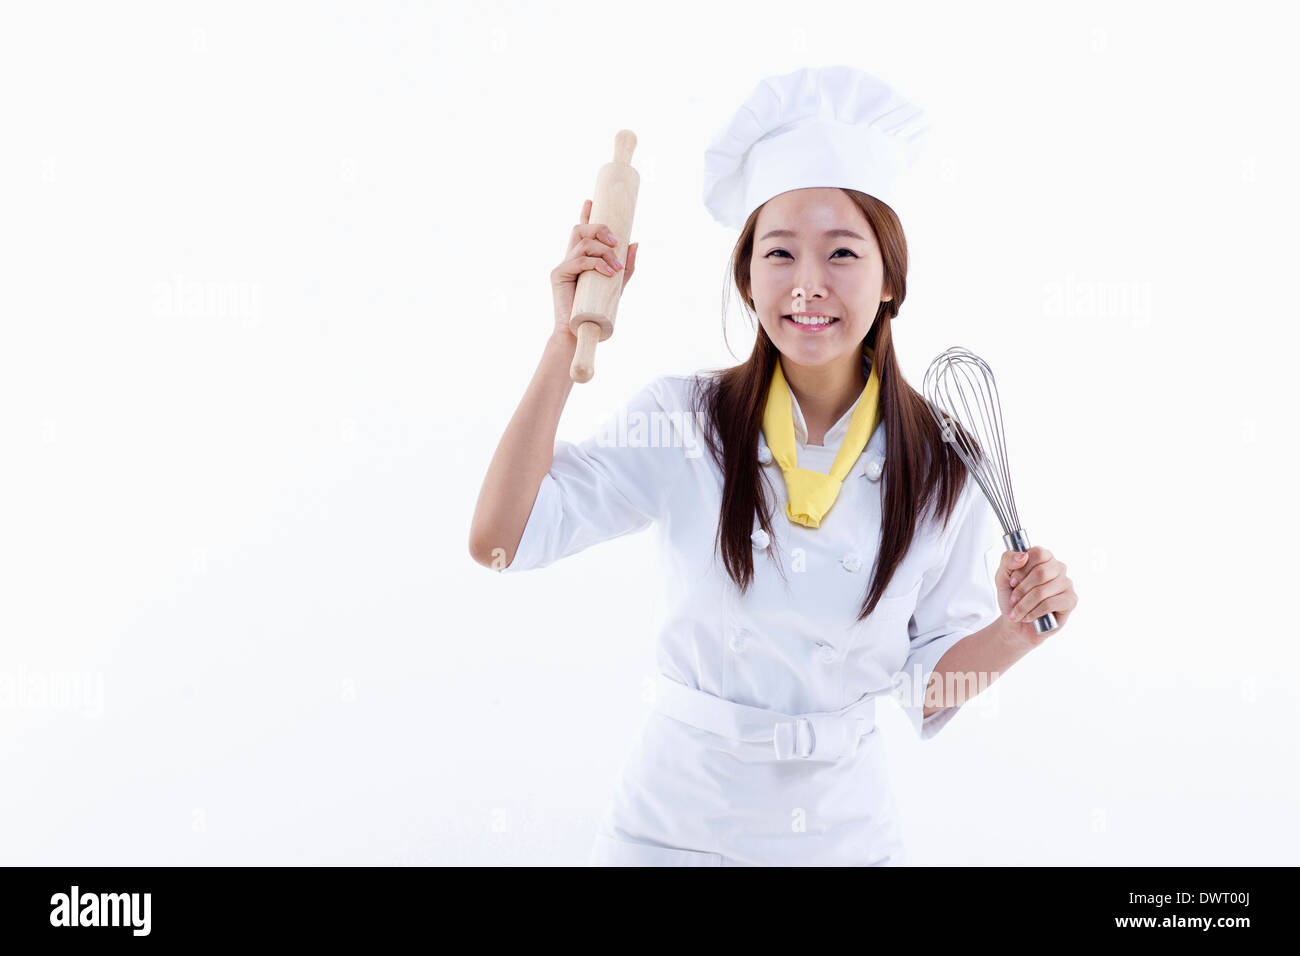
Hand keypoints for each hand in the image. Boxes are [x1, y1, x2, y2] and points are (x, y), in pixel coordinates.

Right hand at [550, 198, 637, 338]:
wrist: (580, 331)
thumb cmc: (598, 310)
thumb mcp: (617, 286)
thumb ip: (626, 267)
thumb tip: (635, 243)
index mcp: (581, 258)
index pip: (582, 231)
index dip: (586, 214)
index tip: (591, 200)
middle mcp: (570, 258)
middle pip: (581, 230)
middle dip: (600, 229)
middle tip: (616, 242)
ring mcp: (563, 265)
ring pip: (582, 244)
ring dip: (603, 252)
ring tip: (616, 267)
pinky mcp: (558, 275)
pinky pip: (579, 261)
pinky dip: (595, 264)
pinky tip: (608, 272)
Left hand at [995, 546, 1076, 646]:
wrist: (1015, 623)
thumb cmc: (1012, 597)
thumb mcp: (1002, 576)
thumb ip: (1008, 560)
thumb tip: (1023, 555)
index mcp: (1043, 558)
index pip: (1038, 553)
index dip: (1022, 569)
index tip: (1012, 582)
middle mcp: (1058, 568)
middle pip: (1040, 573)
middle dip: (1022, 590)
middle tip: (1013, 600)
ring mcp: (1066, 583)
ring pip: (1042, 591)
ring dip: (1024, 604)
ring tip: (1017, 612)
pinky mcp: (1070, 600)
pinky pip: (1050, 604)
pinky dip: (1034, 612)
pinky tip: (1028, 617)